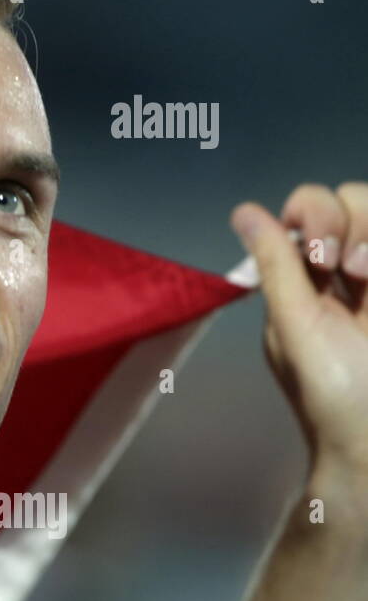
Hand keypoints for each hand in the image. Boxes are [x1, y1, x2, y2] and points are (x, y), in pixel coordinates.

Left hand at [231, 183, 367, 466]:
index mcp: (306, 281)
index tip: (317, 253)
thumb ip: (279, 268)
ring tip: (366, 277)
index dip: (314, 213)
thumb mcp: (297, 329)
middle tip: (341, 267)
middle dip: (348, 220)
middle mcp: (351, 273)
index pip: (311, 209)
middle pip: (355, 201)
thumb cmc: (334, 399)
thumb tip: (244, 212)